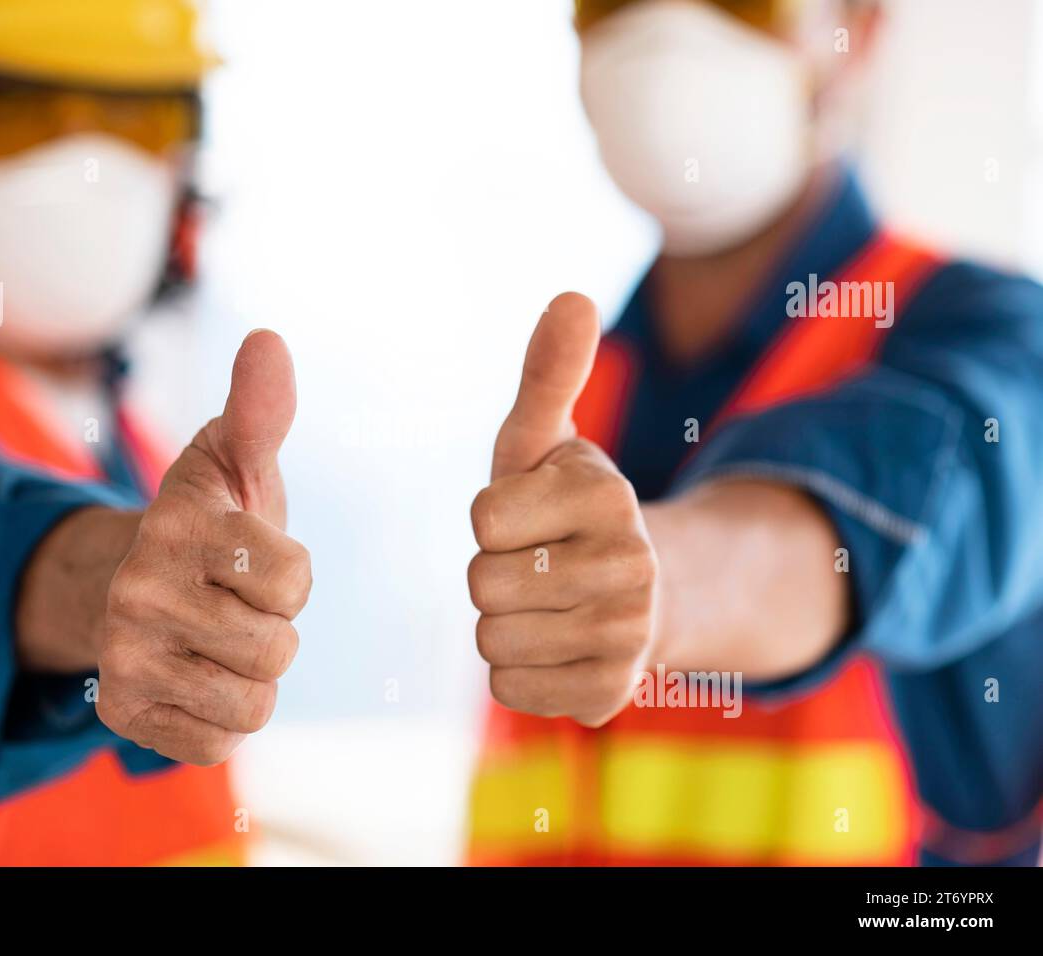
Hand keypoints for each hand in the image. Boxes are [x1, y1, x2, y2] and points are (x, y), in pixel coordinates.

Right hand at [97, 330, 310, 764]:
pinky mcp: (123, 715)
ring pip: (252, 703)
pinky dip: (225, 719)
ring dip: (254, 677)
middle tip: (239, 607)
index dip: (292, 577)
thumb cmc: (211, 519)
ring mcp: (123, 659)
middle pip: (276, 650)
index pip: (291, 581)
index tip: (256, 560)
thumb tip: (269, 340)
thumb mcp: (236, 459)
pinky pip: (220, 745)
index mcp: (175, 529)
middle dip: (275, 631)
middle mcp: (136, 594)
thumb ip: (260, 409)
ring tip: (222, 642)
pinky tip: (199, 678)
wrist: (145, 580)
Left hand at [469, 293, 657, 726]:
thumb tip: (571, 298)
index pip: (484, 520)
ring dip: (504, 622)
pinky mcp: (610, 694)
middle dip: (495, 573)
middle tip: (539, 565)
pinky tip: (556, 645)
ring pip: (492, 639)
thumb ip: (547, 375)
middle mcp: (631, 566)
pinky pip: (508, 688)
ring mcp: (627, 636)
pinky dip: (518, 672)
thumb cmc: (567, 509)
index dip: (493, 519)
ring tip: (548, 604)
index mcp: (608, 495)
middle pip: (482, 583)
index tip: (531, 516)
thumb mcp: (548, 441)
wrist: (639, 592)